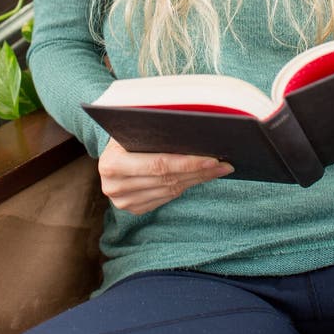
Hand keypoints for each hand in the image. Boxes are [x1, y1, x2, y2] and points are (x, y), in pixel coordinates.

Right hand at [98, 138, 233, 214]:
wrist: (109, 150)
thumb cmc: (126, 130)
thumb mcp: (133, 125)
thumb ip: (155, 127)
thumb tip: (196, 128)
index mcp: (111, 163)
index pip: (157, 164)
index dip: (187, 162)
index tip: (212, 158)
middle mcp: (114, 186)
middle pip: (166, 179)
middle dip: (198, 171)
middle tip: (224, 164)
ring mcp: (122, 201)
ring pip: (169, 190)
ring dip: (197, 179)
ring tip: (219, 169)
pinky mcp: (132, 208)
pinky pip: (166, 197)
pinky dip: (185, 186)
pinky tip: (201, 176)